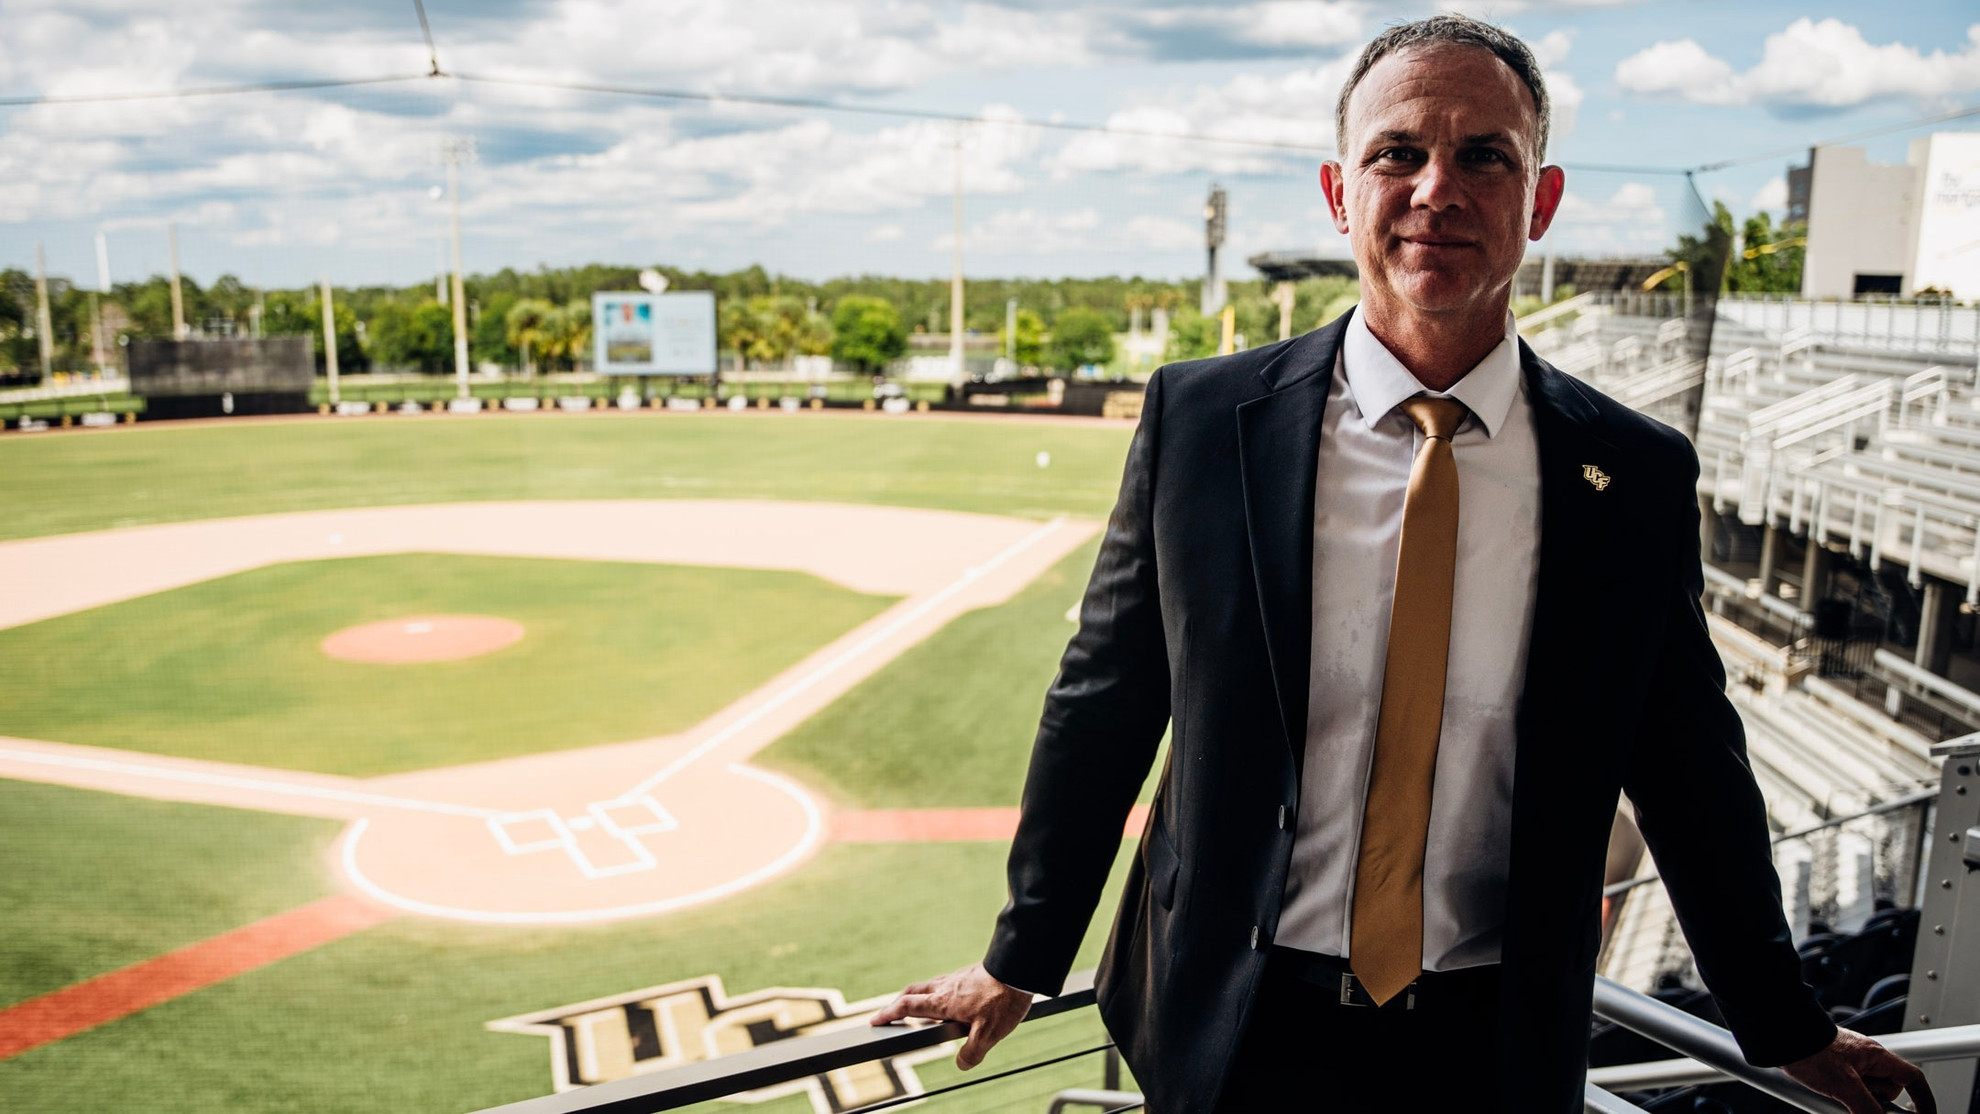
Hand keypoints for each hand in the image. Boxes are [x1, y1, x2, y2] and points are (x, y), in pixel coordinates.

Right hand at [868, 963, 1034, 1070]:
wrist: (1019, 967)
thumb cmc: (1003, 1000)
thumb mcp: (989, 1034)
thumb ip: (972, 1052)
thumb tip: (961, 1064)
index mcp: (943, 1001)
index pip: (908, 1006)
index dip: (889, 1014)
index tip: (875, 1020)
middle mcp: (945, 987)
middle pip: (912, 991)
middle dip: (898, 1003)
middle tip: (891, 1013)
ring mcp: (957, 978)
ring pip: (929, 985)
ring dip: (918, 996)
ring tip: (921, 1011)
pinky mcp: (969, 974)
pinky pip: (944, 983)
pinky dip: (937, 993)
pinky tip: (951, 1002)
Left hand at [1781, 1027, 1935, 1113]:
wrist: (1780, 1037)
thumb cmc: (1810, 1050)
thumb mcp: (1844, 1085)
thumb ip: (1868, 1107)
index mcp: (1877, 1056)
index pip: (1912, 1078)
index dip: (1923, 1099)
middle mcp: (1866, 1058)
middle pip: (1887, 1089)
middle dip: (1875, 1099)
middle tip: (1853, 1097)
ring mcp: (1850, 1062)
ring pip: (1865, 1091)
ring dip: (1853, 1097)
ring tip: (1831, 1089)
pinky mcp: (1833, 1067)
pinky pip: (1846, 1089)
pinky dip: (1839, 1095)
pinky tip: (1821, 1090)